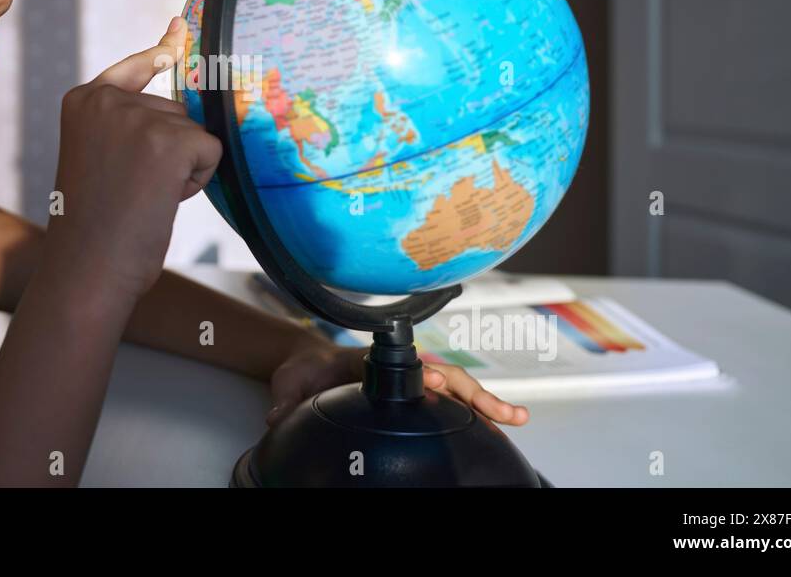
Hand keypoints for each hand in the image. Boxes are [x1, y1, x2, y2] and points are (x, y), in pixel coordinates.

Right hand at [45, 16, 221, 313]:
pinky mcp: (171, 142)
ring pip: (194, 132)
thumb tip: (181, 99)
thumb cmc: (94, 224)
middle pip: (174, 110)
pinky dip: (197, 181)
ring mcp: (140, 118)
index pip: (134, 67)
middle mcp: (109, 100)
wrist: (88, 267)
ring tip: (143, 198)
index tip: (179, 27)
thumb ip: (126, 124)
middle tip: (133, 190)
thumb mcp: (99, 156)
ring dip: (182, 168)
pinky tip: (162, 201)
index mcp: (83, 99)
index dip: (161, 53)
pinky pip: (210, 152)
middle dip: (168, 149)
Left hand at [266, 341, 529, 427]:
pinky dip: (473, 412)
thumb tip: (276, 418)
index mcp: (371, 362)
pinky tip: (494, 429)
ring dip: (484, 404)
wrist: (307, 362)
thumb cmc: (304, 369)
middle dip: (475, 394)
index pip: (407, 367)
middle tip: (505, 415)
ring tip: (515, 421)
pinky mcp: (414, 393)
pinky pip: (448, 401)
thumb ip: (285, 400)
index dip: (427, 375)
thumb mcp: (290, 382)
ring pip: (454, 389)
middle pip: (445, 377)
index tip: (440, 382)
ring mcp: (410, 379)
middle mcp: (399, 368)